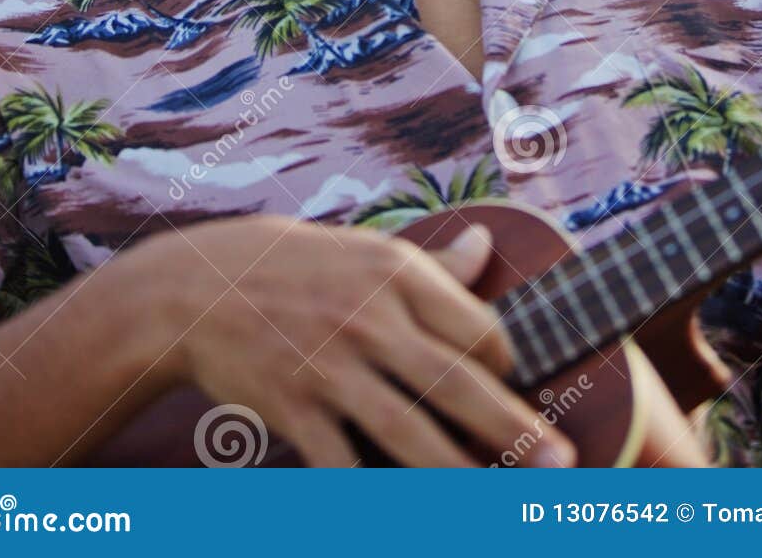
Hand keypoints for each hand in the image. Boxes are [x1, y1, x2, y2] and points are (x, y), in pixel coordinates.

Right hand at [151, 213, 575, 467]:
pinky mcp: (295, 408)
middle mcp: (369, 318)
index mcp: (395, 274)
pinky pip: (344, 466)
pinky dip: (372, 495)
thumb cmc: (294, 267)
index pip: (476, 327)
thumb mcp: (365, 250)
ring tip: (500, 504)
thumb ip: (431, 264)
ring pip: (409, 433)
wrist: (199, 286)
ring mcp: (330, 367)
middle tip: (562, 463)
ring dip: (461, 475)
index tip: (530, 391)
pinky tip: (404, 513)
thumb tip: (487, 247)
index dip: (511, 366)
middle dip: (515, 429)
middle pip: (457, 383)